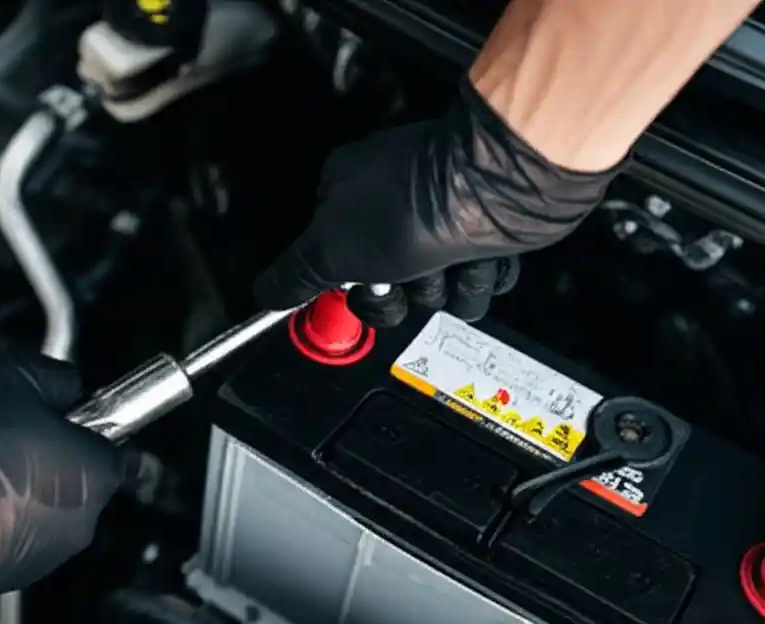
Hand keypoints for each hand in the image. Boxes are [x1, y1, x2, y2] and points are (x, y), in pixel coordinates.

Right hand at [253, 81, 622, 322]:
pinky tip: (481, 255)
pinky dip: (482, 277)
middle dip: (407, 293)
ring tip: (453, 258)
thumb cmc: (418, 203)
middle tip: (412, 273)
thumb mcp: (330, 251)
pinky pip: (476, 280)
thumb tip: (263, 294)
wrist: (501, 188)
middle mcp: (392, 199)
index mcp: (345, 192)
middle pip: (387, 284)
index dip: (351, 288)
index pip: (334, 264)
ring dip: (448, 287)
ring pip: (436, 288)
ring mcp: (440, 213)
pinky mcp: (483, 228)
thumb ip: (291, 276)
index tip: (361, 287)